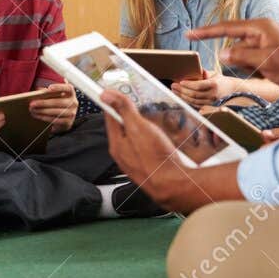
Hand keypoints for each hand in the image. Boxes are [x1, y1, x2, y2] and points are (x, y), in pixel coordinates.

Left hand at [27, 84, 77, 132]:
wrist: (65, 119)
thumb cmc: (58, 104)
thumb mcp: (56, 96)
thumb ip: (49, 92)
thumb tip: (37, 91)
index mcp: (71, 93)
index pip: (68, 88)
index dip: (59, 87)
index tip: (49, 87)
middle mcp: (73, 103)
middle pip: (59, 102)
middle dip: (44, 103)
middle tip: (32, 103)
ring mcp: (72, 113)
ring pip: (56, 112)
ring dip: (42, 111)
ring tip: (33, 110)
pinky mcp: (68, 122)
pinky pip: (55, 120)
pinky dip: (45, 117)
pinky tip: (38, 115)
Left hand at [99, 89, 234, 214]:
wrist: (172, 185)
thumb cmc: (155, 157)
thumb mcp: (138, 126)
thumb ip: (124, 110)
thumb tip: (106, 95)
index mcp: (116, 143)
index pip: (110, 117)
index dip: (114, 102)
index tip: (117, 92)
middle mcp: (122, 155)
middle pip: (123, 128)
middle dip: (130, 116)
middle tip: (139, 106)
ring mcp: (134, 163)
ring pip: (134, 140)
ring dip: (142, 129)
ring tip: (152, 123)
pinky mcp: (147, 168)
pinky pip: (145, 150)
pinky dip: (150, 142)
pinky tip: (160, 141)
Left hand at [171, 73, 220, 108]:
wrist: (232, 91)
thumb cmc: (221, 80)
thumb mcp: (214, 74)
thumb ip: (204, 73)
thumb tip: (195, 70)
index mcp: (214, 85)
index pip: (199, 86)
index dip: (189, 85)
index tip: (181, 82)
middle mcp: (212, 95)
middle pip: (194, 94)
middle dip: (182, 90)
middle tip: (173, 85)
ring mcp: (210, 102)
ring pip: (193, 101)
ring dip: (182, 96)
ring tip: (174, 90)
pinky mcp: (208, 106)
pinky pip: (195, 104)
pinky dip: (186, 100)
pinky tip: (180, 96)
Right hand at [189, 19, 278, 91]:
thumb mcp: (265, 61)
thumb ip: (241, 56)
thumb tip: (222, 53)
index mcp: (260, 27)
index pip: (227, 28)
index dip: (206, 32)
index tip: (189, 34)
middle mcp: (263, 32)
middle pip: (235, 42)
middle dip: (234, 57)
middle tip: (251, 68)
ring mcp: (268, 43)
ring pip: (244, 54)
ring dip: (245, 65)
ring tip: (265, 72)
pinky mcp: (272, 54)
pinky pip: (253, 60)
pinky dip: (253, 68)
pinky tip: (265, 75)